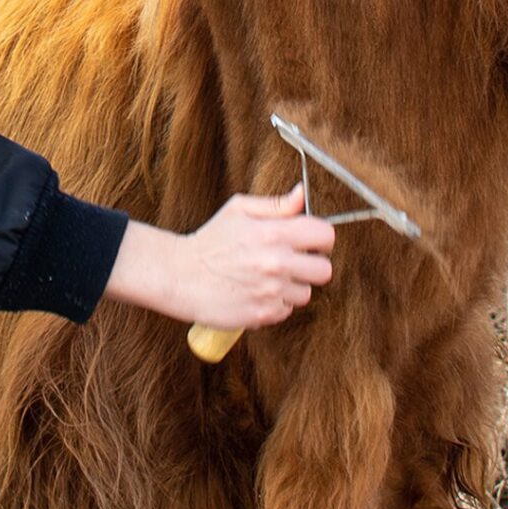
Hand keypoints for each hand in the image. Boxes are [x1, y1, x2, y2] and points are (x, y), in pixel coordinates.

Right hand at [104, 184, 335, 328]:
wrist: (181, 276)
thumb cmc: (210, 240)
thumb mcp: (238, 210)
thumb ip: (276, 204)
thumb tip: (302, 194)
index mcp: (273, 233)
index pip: (325, 236)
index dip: (320, 237)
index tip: (310, 240)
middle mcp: (277, 263)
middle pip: (324, 270)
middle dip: (312, 264)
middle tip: (293, 261)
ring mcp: (271, 292)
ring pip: (306, 293)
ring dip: (292, 286)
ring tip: (269, 277)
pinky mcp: (264, 314)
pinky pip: (287, 310)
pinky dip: (276, 302)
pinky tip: (257, 291)